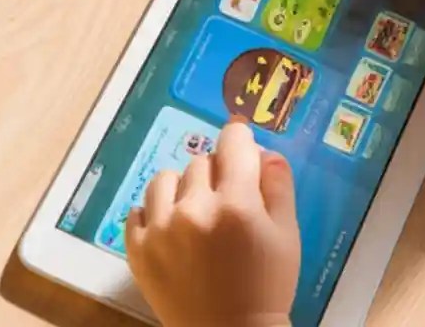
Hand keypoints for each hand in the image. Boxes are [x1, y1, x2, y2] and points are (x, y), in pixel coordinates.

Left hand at [126, 122, 299, 326]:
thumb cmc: (267, 286)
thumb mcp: (287, 235)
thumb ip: (278, 186)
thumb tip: (262, 151)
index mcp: (237, 203)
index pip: (233, 142)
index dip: (240, 138)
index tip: (240, 143)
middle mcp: (194, 209)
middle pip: (201, 161)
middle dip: (217, 173)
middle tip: (227, 199)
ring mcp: (160, 229)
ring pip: (164, 179)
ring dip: (181, 188)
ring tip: (194, 212)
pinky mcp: (137, 250)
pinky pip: (138, 210)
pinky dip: (154, 214)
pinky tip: (171, 230)